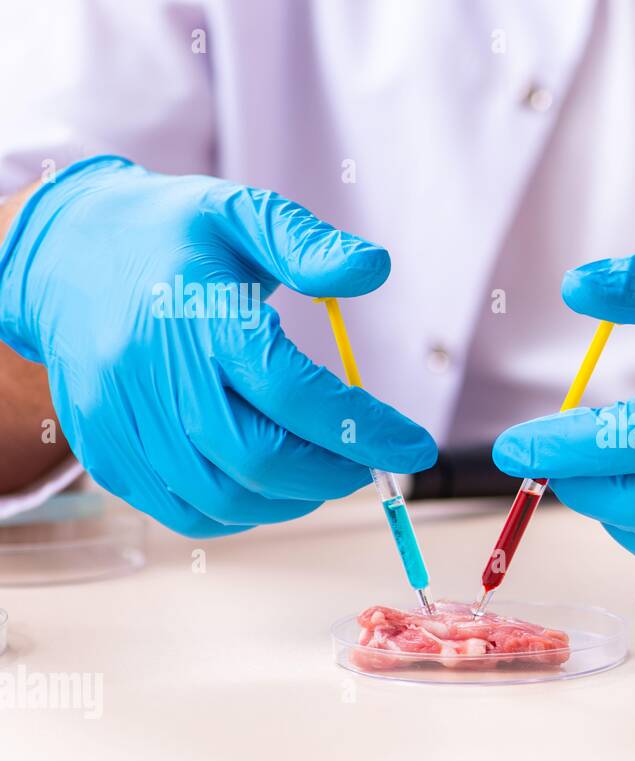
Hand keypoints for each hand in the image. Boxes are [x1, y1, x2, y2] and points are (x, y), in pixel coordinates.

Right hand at [0, 156, 435, 535]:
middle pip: (257, 457)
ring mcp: (120, 418)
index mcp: (192, 311)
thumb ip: (307, 245)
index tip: (414, 445)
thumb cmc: (169, 235)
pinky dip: (242, 514)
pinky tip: (271, 487)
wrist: (62, 257)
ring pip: (222, 498)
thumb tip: (375, 269)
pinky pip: (183, 512)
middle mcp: (148, 371)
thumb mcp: (240, 213)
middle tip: (369, 463)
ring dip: (293, 500)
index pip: (290, 389)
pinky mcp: (104, 451)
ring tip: (326, 473)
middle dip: (332, 473)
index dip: (362, 428)